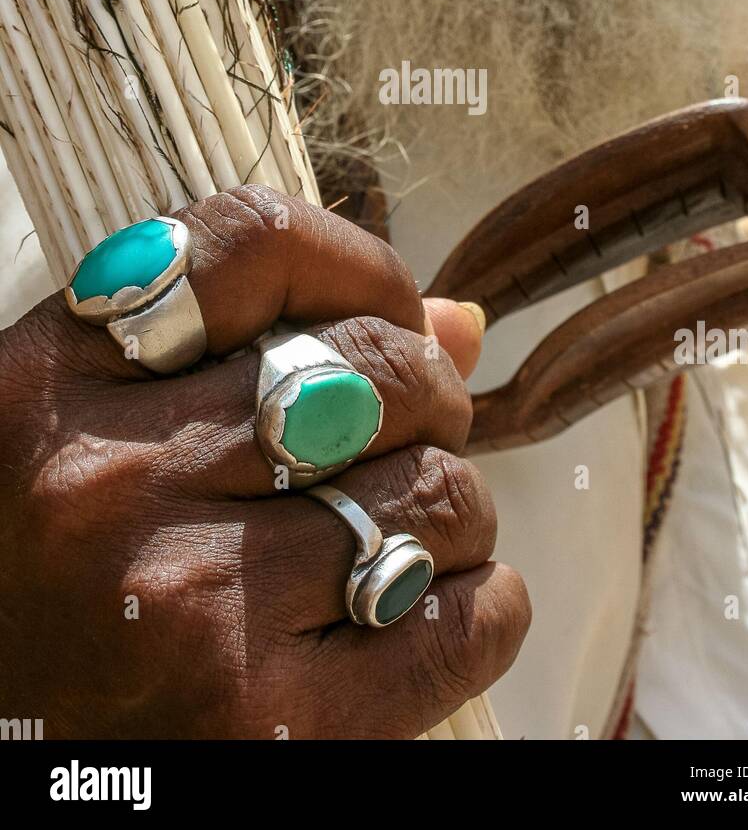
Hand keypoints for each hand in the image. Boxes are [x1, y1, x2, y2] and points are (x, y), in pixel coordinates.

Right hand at [0, 187, 529, 738]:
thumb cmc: (38, 584)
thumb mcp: (81, 434)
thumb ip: (237, 352)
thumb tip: (453, 324)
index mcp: (53, 390)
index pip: (255, 242)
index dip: (359, 267)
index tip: (380, 311)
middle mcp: (113, 486)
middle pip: (380, 368)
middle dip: (427, 396)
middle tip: (402, 439)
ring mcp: (194, 607)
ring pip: (440, 492)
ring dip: (448, 511)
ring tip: (391, 539)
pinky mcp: (269, 729)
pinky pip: (468, 622)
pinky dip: (480, 609)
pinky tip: (417, 615)